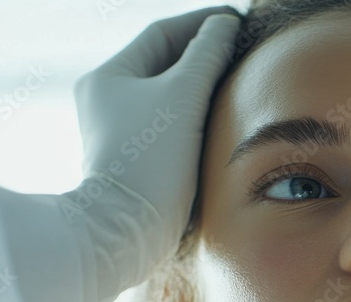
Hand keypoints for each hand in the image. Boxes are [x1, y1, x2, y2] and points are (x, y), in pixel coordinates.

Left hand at [68, 8, 240, 301]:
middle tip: (243, 49)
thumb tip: (225, 26)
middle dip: (204, 54)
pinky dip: (196, 116)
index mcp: (109, 77)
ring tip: (237, 81)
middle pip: (164, 64)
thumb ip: (207, 55)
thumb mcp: (183, 96)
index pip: (162, 34)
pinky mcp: (135, 161)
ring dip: (202, 85)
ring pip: (168, 95)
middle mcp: (107, 101)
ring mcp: (120, 133)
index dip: (202, 23)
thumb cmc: (149, 159)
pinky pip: (170, 124)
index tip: (238, 21)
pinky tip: (221, 120)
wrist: (126, 230)